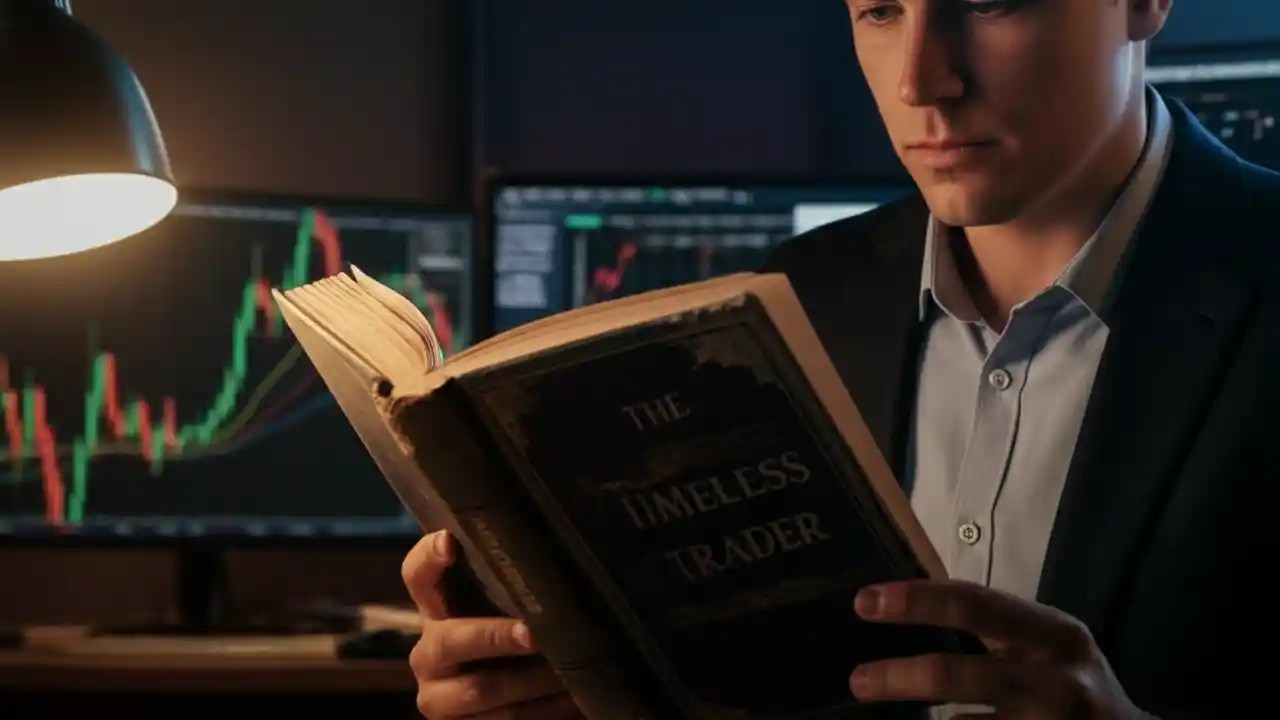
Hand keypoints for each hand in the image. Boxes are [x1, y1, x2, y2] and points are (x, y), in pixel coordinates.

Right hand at [402, 529, 581, 718]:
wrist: (510, 695)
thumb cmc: (516, 635)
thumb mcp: (508, 607)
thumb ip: (512, 582)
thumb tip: (553, 550)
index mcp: (435, 610)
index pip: (418, 575)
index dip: (429, 558)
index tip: (449, 542)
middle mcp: (429, 652)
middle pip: (452, 640)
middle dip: (495, 637)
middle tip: (533, 634)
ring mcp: (438, 696)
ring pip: (481, 689)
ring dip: (530, 681)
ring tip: (568, 669)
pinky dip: (542, 710)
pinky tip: (571, 697)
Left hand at [849, 580, 1154, 718]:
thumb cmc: (1073, 685)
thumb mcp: (1048, 645)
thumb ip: (994, 628)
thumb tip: (904, 607)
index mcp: (1053, 636)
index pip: (974, 605)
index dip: (915, 601)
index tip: (865, 603)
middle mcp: (1054, 682)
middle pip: (957, 676)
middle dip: (898, 677)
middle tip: (858, 680)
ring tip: (887, 718)